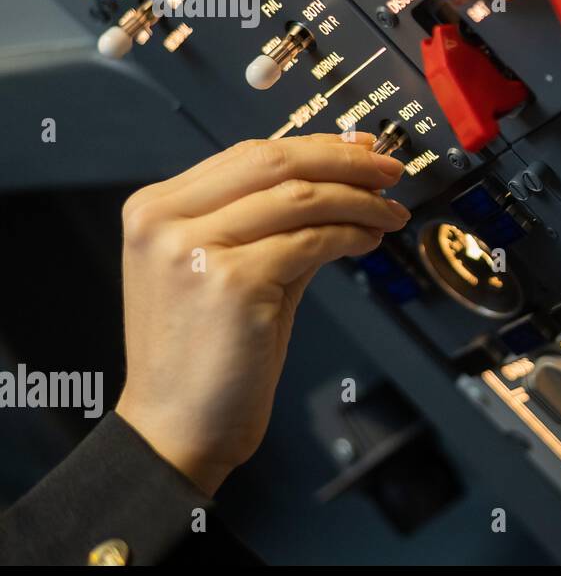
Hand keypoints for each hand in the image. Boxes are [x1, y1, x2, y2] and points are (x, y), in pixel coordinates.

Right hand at [114, 133, 409, 495]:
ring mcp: (195, 248)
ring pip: (301, 198)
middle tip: (389, 169)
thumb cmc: (205, 356)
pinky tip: (369, 241)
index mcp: (156, 208)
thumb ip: (273, 223)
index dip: (315, 147)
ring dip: (359, 200)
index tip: (360, 149)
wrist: (177, 428)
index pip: (249, 153)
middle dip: (344, 161)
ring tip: (389, 212)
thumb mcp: (226, 270)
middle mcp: (166, 221)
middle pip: (274, 162)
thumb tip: (342, 180)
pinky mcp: (233, 281)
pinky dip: (351, 235)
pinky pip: (312, 241)